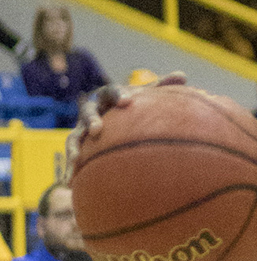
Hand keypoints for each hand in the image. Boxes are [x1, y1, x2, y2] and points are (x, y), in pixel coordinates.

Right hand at [65, 73, 186, 182]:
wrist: (111, 111)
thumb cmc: (132, 103)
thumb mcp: (144, 94)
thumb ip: (162, 86)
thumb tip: (183, 75)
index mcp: (107, 95)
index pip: (111, 91)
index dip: (118, 95)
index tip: (127, 101)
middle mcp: (92, 110)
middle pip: (87, 112)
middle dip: (91, 120)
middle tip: (97, 130)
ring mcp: (82, 127)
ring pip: (74, 136)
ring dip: (73, 148)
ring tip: (75, 161)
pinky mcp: (79, 144)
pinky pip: (74, 156)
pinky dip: (70, 169)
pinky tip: (69, 184)